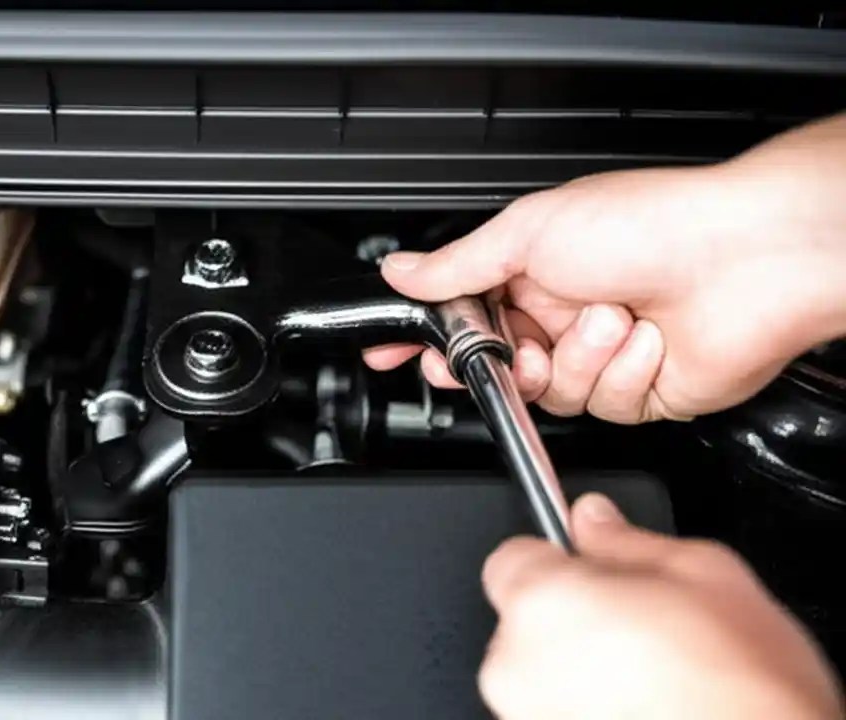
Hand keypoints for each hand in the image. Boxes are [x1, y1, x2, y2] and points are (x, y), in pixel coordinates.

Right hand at [365, 113, 845, 421]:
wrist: (745, 258)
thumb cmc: (652, 224)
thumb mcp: (530, 232)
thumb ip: (457, 264)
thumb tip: (400, 271)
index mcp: (533, 270)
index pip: (460, 314)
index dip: (427, 337)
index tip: (393, 350)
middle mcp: (563, 314)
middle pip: (497, 365)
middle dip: (498, 362)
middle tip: (507, 350)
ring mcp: (601, 355)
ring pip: (549, 392)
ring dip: (578, 357)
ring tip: (611, 317)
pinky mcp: (638, 391)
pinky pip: (602, 405)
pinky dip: (623, 371)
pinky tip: (646, 339)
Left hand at [479, 494, 843, 719]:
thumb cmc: (742, 688)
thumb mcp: (702, 573)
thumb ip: (625, 540)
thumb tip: (593, 520)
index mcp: (542, 601)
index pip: (513, 556)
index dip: (560, 561)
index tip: (596, 571)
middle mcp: (515, 664)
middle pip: (527, 618)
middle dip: (574, 615)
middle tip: (641, 626)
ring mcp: (528, 713)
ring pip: (543, 672)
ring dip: (582, 668)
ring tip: (653, 677)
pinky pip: (557, 710)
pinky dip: (588, 707)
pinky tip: (645, 709)